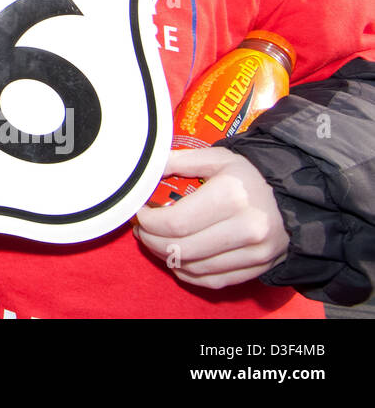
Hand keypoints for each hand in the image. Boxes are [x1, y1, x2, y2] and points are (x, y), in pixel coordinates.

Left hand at [133, 146, 288, 289]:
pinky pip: (213, 280)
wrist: (298, 198)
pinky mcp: (259, 269)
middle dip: (152, 240)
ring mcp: (255, 253)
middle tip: (143, 228)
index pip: (175, 222)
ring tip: (156, 240)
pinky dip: (188, 273)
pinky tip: (177, 258)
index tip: (140, 213)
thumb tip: (147, 169)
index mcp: (232, 196)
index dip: (149, 222)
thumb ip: (180, 161)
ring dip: (166, 257)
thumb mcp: (219, 158)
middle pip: (181, 249)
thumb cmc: (252, 175)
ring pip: (194, 268)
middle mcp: (246, 228)